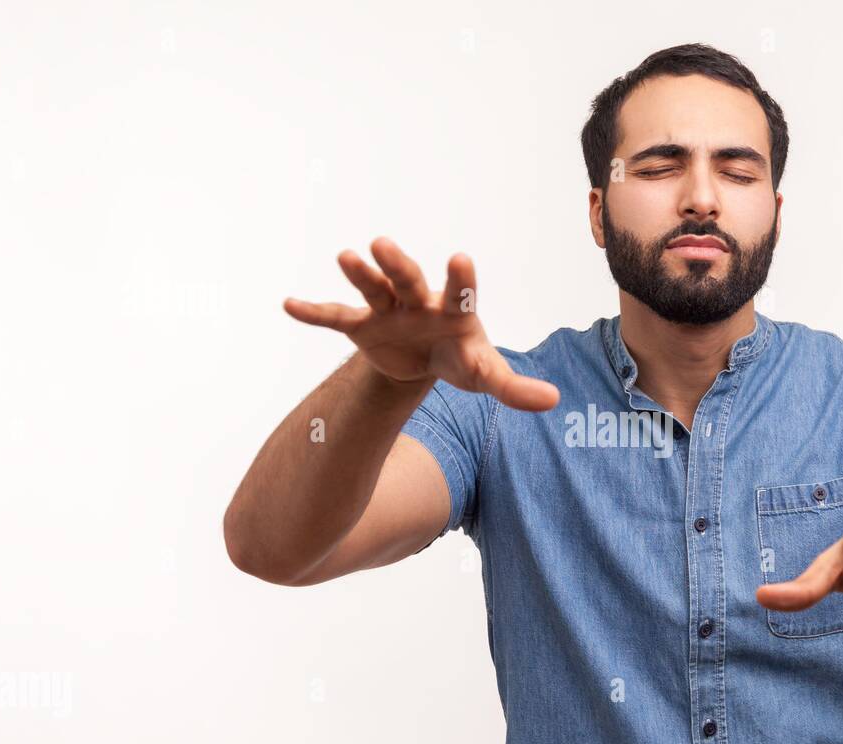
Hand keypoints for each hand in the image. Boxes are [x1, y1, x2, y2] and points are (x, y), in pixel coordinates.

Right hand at [284, 237, 559, 411]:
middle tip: (383, 243)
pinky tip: (289, 305)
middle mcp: (418, 301)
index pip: (459, 292)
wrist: (425, 357)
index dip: (459, 279)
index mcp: (453, 310)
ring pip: (372, 288)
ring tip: (346, 256)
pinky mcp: (361, 325)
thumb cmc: (461, 358)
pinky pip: (335, 317)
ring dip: (359, 274)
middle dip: (397, 264)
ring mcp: (387, 310)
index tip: (460, 259)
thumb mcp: (486, 374)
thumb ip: (514, 387)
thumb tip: (553, 400)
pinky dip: (313, 312)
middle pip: (408, 278)